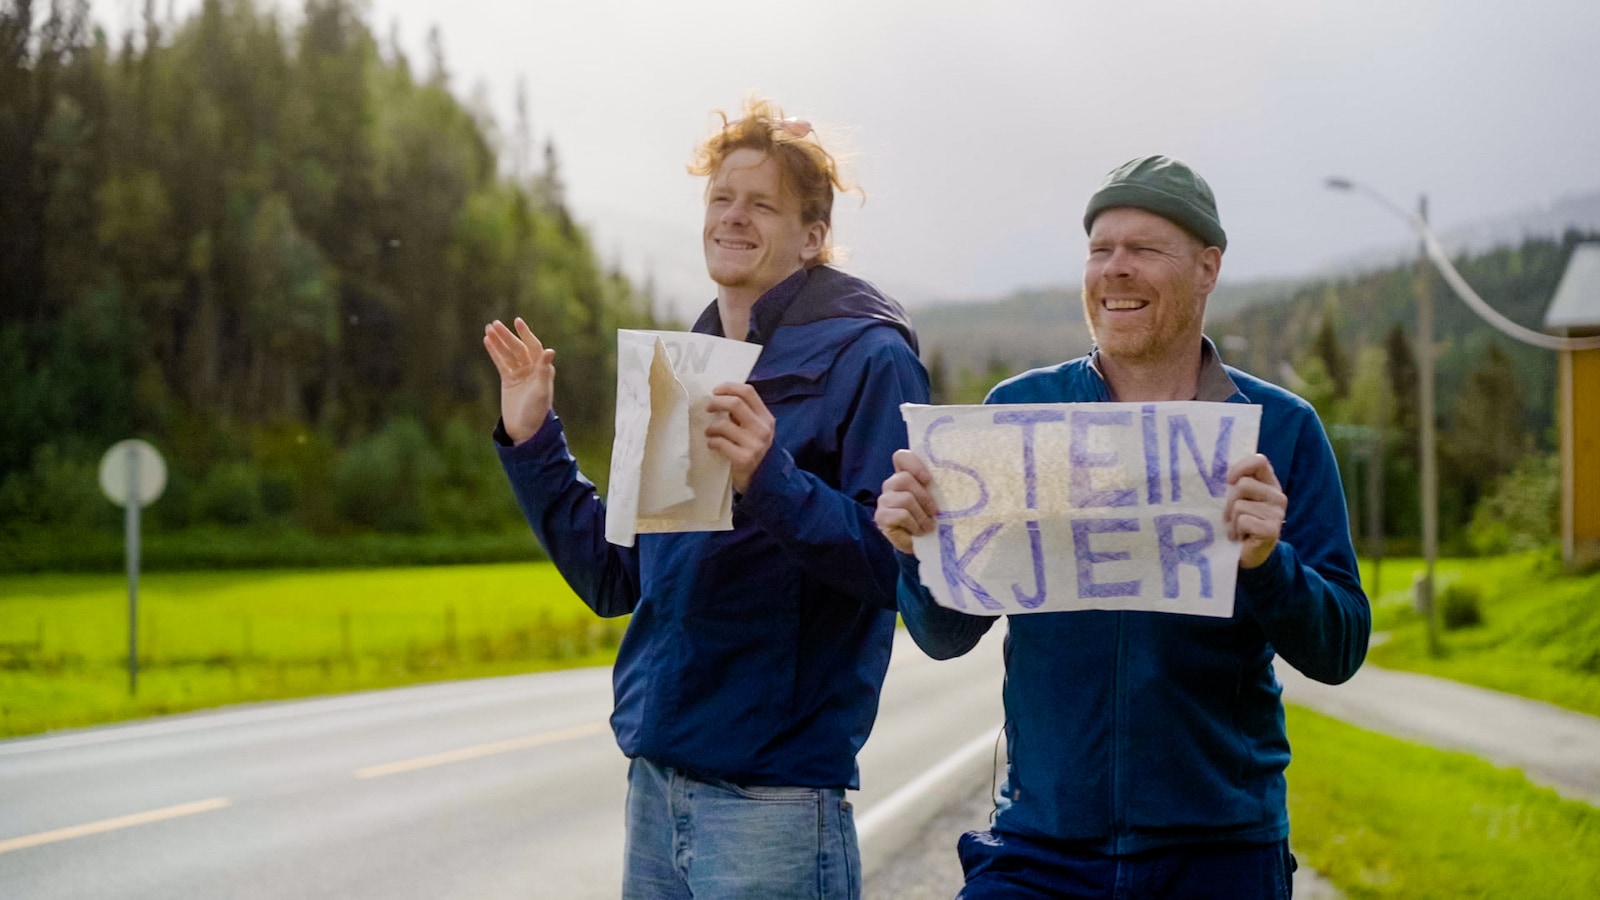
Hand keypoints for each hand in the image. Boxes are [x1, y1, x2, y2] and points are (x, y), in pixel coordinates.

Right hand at [483, 317, 555, 444]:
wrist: (525, 430)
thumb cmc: (536, 412)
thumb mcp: (542, 391)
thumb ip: (544, 371)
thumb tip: (550, 351)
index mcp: (542, 370)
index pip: (534, 347)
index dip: (526, 334)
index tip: (517, 321)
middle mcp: (532, 370)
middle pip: (518, 348)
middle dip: (507, 336)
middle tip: (494, 324)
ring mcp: (519, 374)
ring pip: (508, 353)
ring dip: (499, 341)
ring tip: (488, 328)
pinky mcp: (509, 381)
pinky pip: (501, 363)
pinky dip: (494, 352)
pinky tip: (487, 341)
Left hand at [705, 383, 774, 491]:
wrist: (766, 479)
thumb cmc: (755, 449)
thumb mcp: (757, 429)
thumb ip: (744, 415)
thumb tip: (720, 398)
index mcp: (766, 417)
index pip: (748, 392)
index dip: (729, 387)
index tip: (715, 391)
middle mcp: (763, 428)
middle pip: (735, 403)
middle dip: (716, 402)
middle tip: (708, 408)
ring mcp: (754, 444)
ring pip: (724, 424)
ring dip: (711, 427)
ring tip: (709, 432)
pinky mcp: (744, 458)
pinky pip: (720, 443)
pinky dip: (712, 441)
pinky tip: (712, 444)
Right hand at [874, 450, 939, 553]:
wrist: (919, 543)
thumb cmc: (928, 518)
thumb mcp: (934, 500)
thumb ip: (934, 487)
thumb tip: (951, 479)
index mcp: (905, 475)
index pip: (901, 457)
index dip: (914, 464)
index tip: (928, 479)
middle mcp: (891, 484)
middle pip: (904, 478)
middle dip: (924, 497)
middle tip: (934, 511)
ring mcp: (884, 500)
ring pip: (906, 498)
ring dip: (922, 515)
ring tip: (928, 525)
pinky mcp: (881, 516)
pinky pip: (902, 515)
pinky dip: (915, 525)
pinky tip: (918, 531)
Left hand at [1224, 453, 1286, 568]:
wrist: (1249, 555)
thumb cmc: (1240, 523)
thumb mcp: (1238, 500)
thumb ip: (1235, 484)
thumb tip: (1218, 473)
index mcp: (1270, 485)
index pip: (1259, 461)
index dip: (1241, 467)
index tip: (1229, 480)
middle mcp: (1277, 497)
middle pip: (1243, 484)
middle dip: (1229, 502)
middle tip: (1231, 516)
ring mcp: (1277, 514)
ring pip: (1239, 505)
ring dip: (1232, 520)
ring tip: (1237, 528)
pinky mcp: (1272, 530)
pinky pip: (1243, 520)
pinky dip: (1236, 530)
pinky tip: (1241, 537)